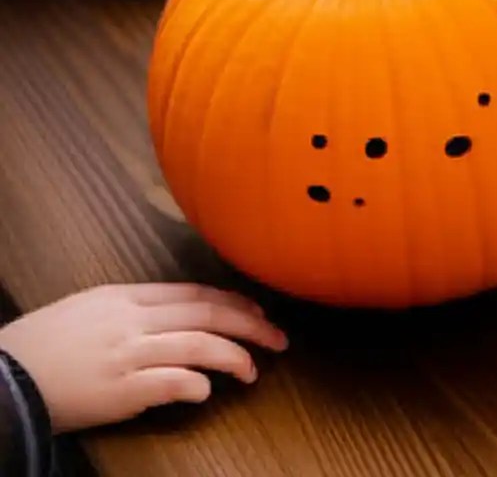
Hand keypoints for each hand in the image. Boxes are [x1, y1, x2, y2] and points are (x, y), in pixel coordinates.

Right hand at [0, 283, 286, 433]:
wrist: (4, 377)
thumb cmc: (42, 346)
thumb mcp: (88, 309)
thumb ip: (133, 310)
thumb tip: (178, 319)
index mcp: (124, 297)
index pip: (194, 293)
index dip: (234, 302)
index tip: (259, 312)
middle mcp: (131, 320)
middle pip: (208, 314)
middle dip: (252, 325)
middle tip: (279, 339)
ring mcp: (127, 354)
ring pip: (200, 345)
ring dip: (235, 358)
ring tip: (253, 372)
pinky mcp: (120, 390)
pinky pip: (173, 382)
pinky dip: (197, 385)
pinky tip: (208, 392)